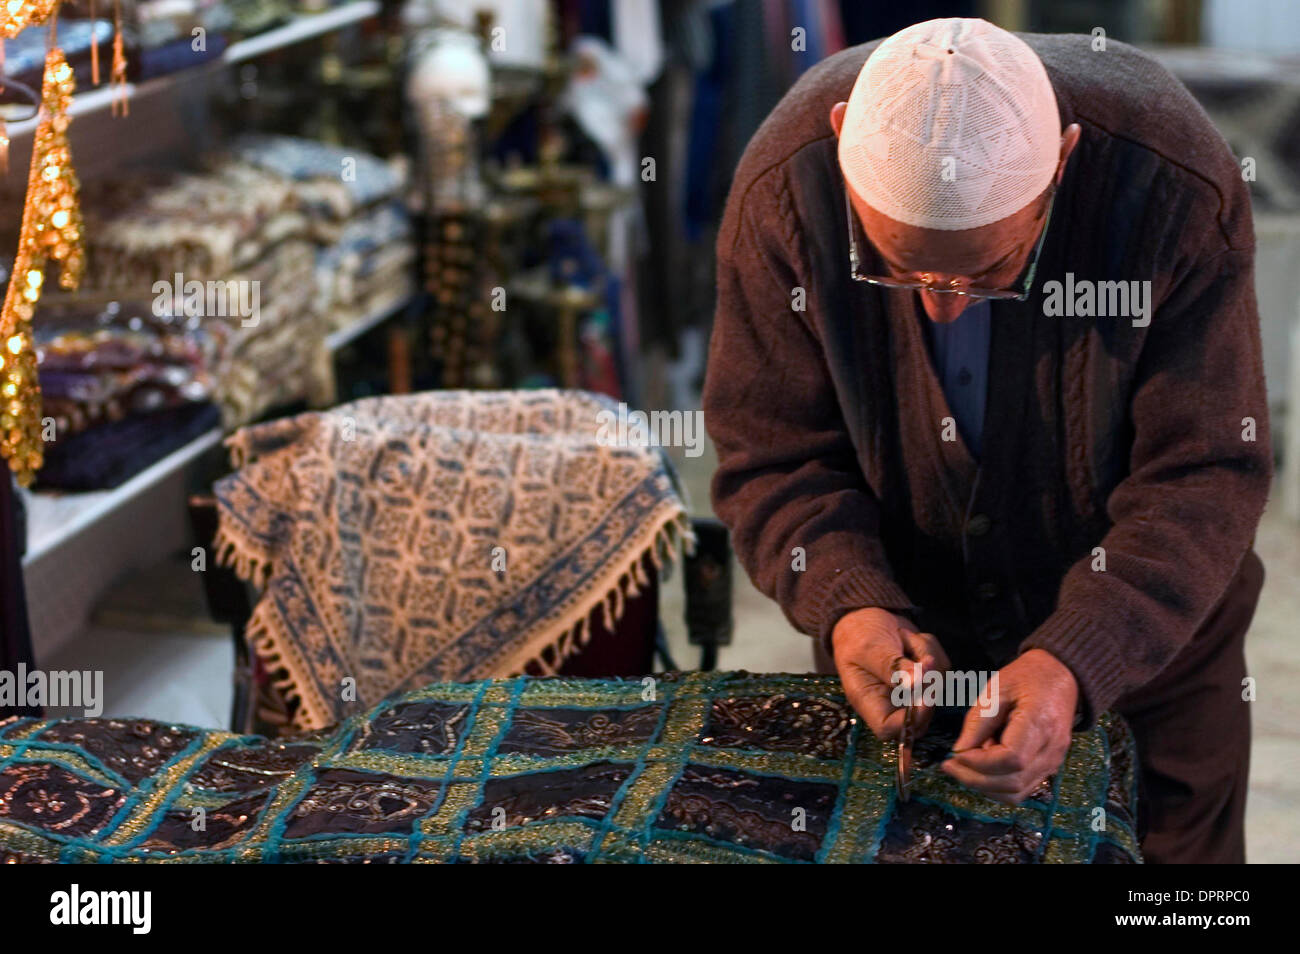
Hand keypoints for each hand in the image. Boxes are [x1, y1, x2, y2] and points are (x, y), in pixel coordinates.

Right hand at [831, 607, 949, 741]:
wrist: (867, 614)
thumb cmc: (858, 634)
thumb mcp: (869, 648)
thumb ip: (892, 667)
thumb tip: (917, 684)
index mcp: (869, 701)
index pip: (888, 728)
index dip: (910, 720)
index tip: (925, 698)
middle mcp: (892, 701)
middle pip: (921, 713)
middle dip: (928, 685)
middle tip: (923, 659)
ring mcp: (913, 690)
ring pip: (937, 684)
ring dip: (926, 655)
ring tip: (903, 637)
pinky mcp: (927, 675)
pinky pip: (942, 667)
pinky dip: (930, 648)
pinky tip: (911, 639)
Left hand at [941, 649, 1078, 804]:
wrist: (1060, 677)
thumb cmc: (1026, 678)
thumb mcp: (995, 690)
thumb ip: (978, 722)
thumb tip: (959, 752)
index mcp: (1040, 723)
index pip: (1011, 759)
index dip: (979, 763)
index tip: (955, 754)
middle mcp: (1052, 750)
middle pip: (1013, 782)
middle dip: (975, 779)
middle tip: (949, 766)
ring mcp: (1054, 762)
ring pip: (1017, 793)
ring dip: (985, 787)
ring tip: (962, 769)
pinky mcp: (1050, 768)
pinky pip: (1022, 789)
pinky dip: (997, 787)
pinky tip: (980, 771)